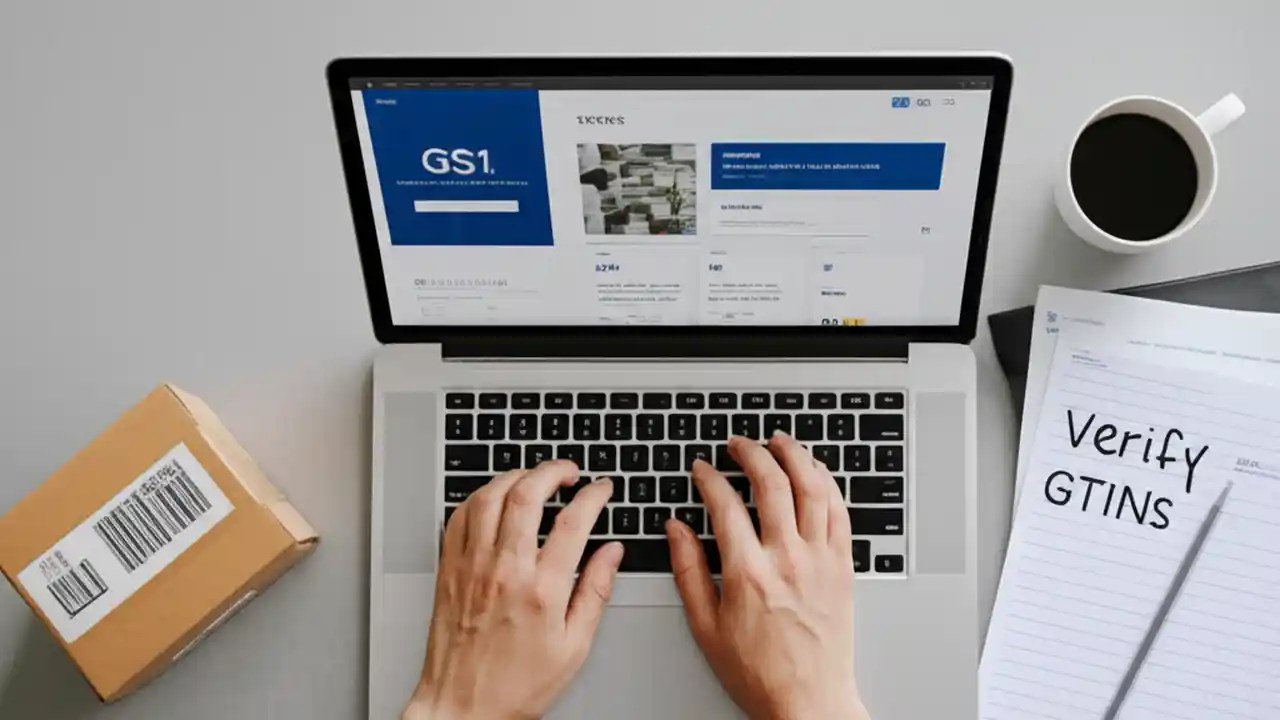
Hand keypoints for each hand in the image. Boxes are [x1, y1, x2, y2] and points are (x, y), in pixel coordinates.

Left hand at [403, 461, 622, 719]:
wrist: (461, 708)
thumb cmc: (515, 686)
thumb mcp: (573, 646)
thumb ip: (595, 592)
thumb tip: (612, 553)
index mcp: (541, 590)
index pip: (573, 521)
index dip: (593, 494)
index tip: (601, 488)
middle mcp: (504, 571)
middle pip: (527, 495)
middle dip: (552, 471)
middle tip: (568, 471)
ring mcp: (472, 567)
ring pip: (489, 497)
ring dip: (514, 476)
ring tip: (532, 478)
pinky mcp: (449, 570)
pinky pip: (459, 517)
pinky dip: (478, 498)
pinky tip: (493, 500)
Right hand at [667, 433, 869, 719]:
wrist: (809, 702)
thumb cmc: (759, 672)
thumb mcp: (706, 626)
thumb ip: (688, 571)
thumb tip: (676, 529)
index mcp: (748, 574)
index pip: (725, 504)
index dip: (709, 478)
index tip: (702, 469)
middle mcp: (787, 560)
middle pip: (772, 483)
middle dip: (751, 453)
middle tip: (738, 444)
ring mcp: (820, 560)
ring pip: (812, 488)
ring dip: (795, 455)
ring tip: (780, 442)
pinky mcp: (843, 567)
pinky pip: (839, 512)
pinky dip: (827, 483)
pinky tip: (815, 472)